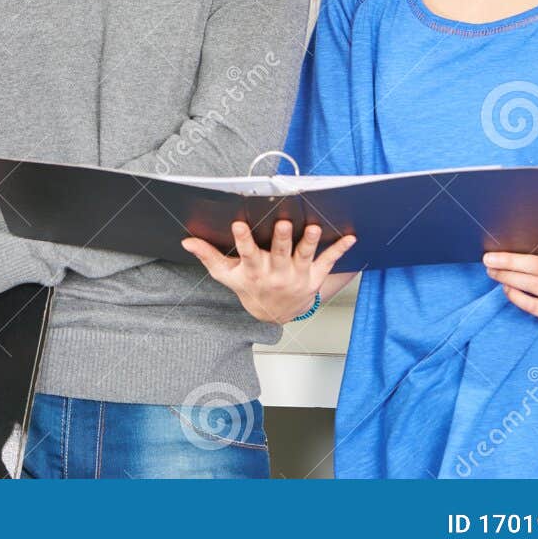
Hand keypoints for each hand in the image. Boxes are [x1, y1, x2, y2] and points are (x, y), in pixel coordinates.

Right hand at [182, 219, 357, 323]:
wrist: (275, 314)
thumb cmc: (250, 288)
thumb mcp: (227, 275)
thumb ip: (208, 256)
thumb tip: (186, 241)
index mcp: (254, 271)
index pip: (246, 254)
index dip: (243, 240)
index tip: (238, 225)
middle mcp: (276, 273)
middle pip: (279, 253)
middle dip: (280, 238)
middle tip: (282, 223)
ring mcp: (297, 276)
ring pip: (304, 256)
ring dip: (309, 242)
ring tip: (314, 227)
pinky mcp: (314, 277)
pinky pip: (328, 262)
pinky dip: (340, 250)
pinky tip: (350, 237)